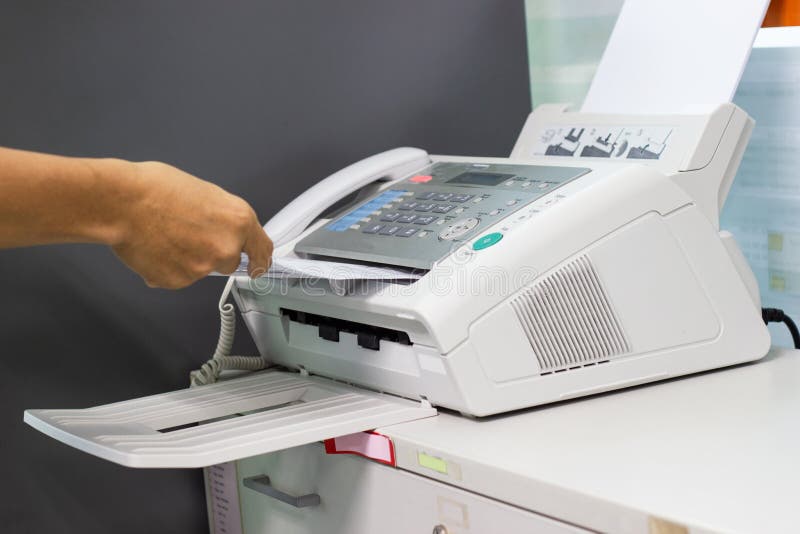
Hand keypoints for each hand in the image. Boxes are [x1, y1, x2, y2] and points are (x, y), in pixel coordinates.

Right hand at [111, 161, 272, 288]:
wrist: (123, 203)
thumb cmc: (156, 189)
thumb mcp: (206, 193)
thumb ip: (223, 218)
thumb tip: (223, 229)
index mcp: (238, 221)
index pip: (262, 249)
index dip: (261, 260)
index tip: (259, 266)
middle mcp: (226, 247)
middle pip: (229, 261)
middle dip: (213, 253)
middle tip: (189, 234)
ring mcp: (203, 267)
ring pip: (201, 268)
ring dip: (188, 258)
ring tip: (166, 234)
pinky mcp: (179, 281)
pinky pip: (178, 277)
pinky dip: (168, 266)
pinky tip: (156, 246)